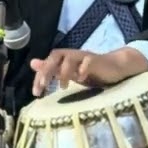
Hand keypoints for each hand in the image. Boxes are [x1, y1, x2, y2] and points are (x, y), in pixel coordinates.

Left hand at [29, 47, 147, 96]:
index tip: (36, 92)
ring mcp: (84, 57)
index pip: (47, 63)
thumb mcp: (68, 72)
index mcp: (64, 58)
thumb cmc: (89, 71)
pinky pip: (88, 61)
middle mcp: (72, 55)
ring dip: (64, 72)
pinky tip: (80, 79)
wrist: (114, 67)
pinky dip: (83, 69)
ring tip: (63, 87)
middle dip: (47, 71)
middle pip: (55, 56)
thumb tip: (32, 63)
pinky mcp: (97, 60)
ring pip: (70, 58)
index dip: (40, 76)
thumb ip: (52, 69)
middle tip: (43, 87)